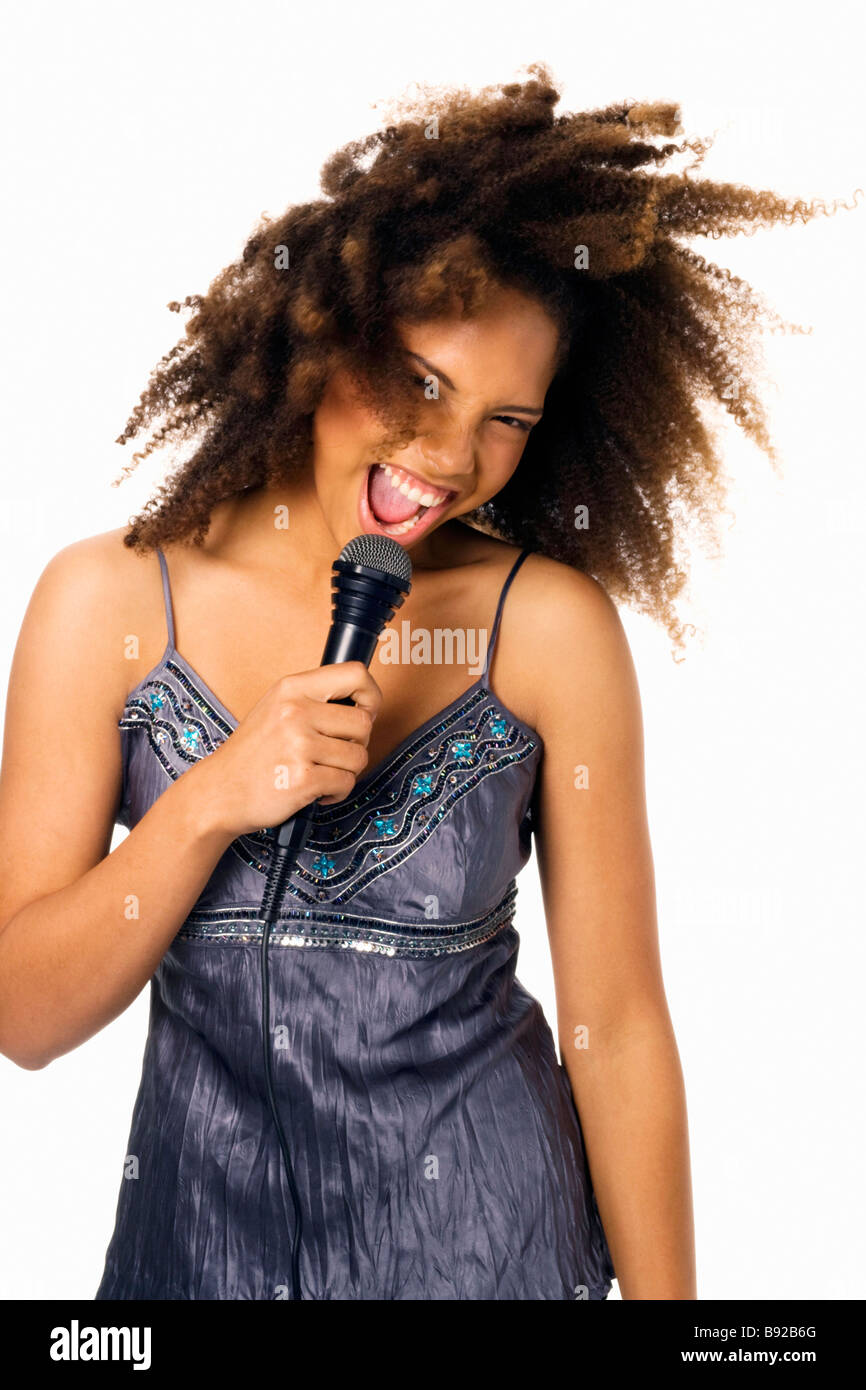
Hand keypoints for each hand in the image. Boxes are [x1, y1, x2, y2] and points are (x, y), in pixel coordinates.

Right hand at [193, 662, 381, 838]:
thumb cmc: (252, 754)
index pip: (356, 674)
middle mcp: (296, 711)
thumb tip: (364, 704)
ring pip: (359, 757)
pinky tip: (315, 790)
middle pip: (363, 723)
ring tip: (318, 772)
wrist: (219, 791)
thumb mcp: (276, 708)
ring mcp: (299, 745)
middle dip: (356, 744)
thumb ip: (314, 700)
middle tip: (331, 754)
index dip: (371, 696)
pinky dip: (336, 792)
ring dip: (345, 771)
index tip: (365, 713)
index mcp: (292, 688)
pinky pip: (346, 783)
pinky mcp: (303, 778)